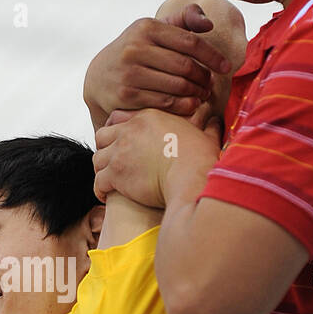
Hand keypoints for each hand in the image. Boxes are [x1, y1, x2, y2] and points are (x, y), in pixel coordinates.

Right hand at [84, 8, 232, 133]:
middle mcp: (135, 48)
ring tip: (202, 94)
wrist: (99, 77)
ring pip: (177, 86)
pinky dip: (184, 105)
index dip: (212, 56)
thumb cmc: (135, 52)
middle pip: (185, 66)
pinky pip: (166, 103)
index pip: (190, 42)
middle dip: (204, 78)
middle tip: (211, 85)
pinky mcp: (127, 96)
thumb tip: (208, 23)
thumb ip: (182, 20)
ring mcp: (130, 73)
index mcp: (146, 27)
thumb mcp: (153, 30)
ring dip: (196, 93)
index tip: (226, 67)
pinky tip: (191, 104)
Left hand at [93, 101, 222, 208]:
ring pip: (97, 159)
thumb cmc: (202, 158)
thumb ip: (206, 125)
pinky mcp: (116, 174)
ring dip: (101, 170)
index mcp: (148, 117)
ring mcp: (120, 152)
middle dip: (104, 149)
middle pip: (102, 136)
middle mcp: (129, 131)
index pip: (118, 118)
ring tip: (108, 181)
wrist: (192, 176)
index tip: (120, 144)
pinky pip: (98, 181)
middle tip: (111, 162)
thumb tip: (214, 119)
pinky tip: (105, 196)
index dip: (117, 131)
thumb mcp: (205, 135)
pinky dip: (99, 190)